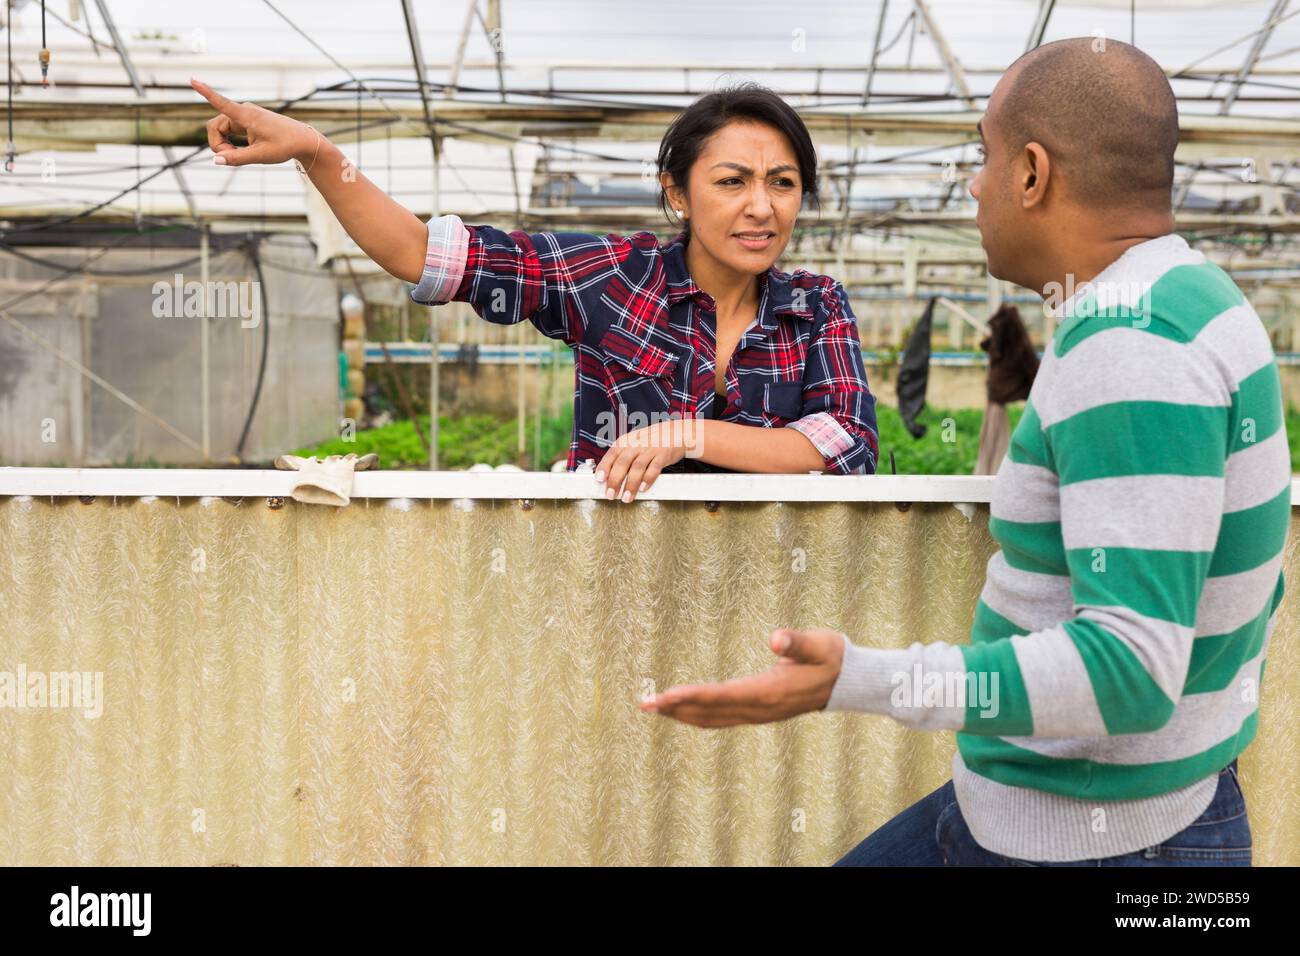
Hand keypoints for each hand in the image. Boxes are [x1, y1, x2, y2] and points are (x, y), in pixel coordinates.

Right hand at [190, 77, 318, 166]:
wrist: (302, 141)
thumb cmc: (285, 146)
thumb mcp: (261, 156)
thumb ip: (236, 158)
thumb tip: (215, 160)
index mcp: (247, 115)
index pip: (222, 102)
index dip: (206, 92)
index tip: (192, 79)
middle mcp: (243, 111)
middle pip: (215, 127)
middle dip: (218, 144)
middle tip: (231, 158)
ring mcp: (245, 115)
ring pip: (221, 130)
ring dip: (224, 145)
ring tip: (240, 156)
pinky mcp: (247, 121)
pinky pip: (228, 130)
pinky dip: (230, 142)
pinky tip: (241, 151)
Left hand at [595, 417, 699, 501]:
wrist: (675, 432)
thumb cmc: (651, 441)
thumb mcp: (633, 443)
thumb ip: (622, 456)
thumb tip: (608, 475)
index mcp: (626, 441)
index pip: (612, 454)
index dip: (605, 467)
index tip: (599, 479)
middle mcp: (636, 444)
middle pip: (623, 463)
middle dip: (615, 480)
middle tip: (610, 494)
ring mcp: (650, 449)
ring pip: (637, 468)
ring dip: (630, 484)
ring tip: (626, 497)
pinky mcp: (663, 455)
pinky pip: (654, 468)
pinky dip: (648, 479)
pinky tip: (643, 488)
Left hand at [640, 628, 846, 726]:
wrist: (849, 682)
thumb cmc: (832, 657)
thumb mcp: (820, 644)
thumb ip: (797, 642)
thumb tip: (776, 637)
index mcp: (770, 692)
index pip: (723, 696)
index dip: (693, 696)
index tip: (666, 695)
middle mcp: (760, 708)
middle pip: (711, 712)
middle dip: (677, 708)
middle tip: (644, 704)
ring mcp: (759, 713)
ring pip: (713, 719)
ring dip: (683, 714)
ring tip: (654, 708)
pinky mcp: (759, 711)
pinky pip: (721, 718)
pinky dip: (698, 715)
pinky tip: (683, 711)